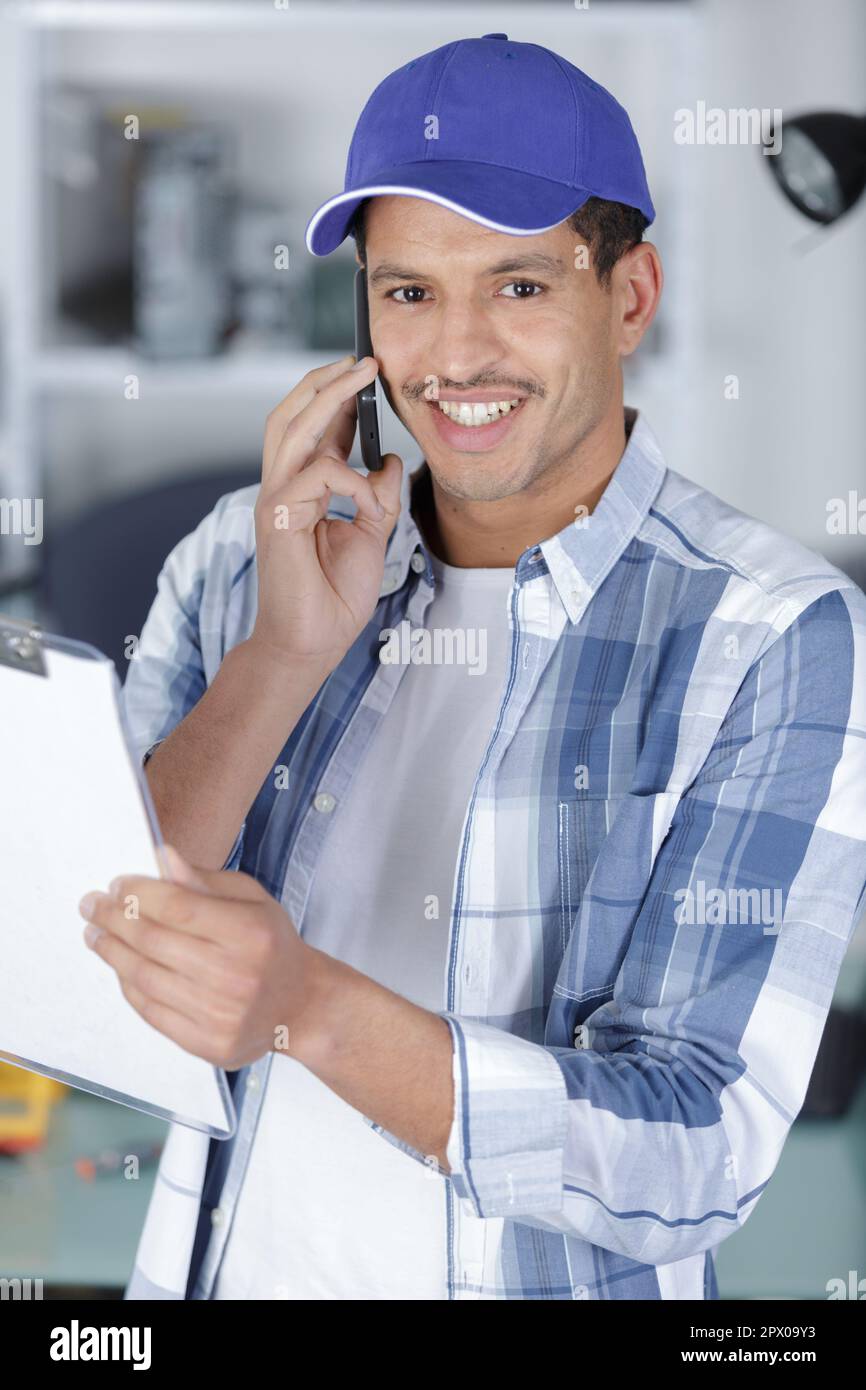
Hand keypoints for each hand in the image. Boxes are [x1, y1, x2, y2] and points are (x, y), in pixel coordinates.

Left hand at [77, 845, 322, 1069]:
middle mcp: (235, 975)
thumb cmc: (272, 945)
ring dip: (112, 952)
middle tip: (92, 905)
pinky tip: (120, 966)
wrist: (300, 1005)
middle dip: (114, 919)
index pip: (178, 907)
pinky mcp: (208, 1044)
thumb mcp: (252, 899)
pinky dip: (129, 986)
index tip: (117, 885)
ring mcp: (220, 1015)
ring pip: (145, 978)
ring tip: (96, 934)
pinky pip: (151, 1012)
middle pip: (154, 942)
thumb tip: (162, 857)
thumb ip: (205, 880)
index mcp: (249, 932)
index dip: (139, 894)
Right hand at [251, 354, 402, 673]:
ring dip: (328, 394)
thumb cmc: (332, 598)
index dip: (338, 397)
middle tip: (363, 357)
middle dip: (325, 380)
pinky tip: (369, 507)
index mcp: (301, 491)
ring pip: (291, 427)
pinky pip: (318, 475)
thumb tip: (392, 460)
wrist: (311, 644)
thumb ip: (378, 497)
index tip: (367, 373)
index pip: (313, 430)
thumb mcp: (370, 536)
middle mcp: (281, 489)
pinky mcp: (277, 517)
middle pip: (290, 414)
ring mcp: (274, 500)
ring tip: (361, 372)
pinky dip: (352, 482)